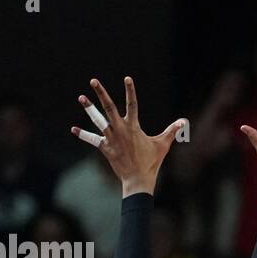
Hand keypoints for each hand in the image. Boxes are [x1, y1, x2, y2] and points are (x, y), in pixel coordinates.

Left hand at [70, 77, 185, 196]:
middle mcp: (120, 129)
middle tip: (93, 81)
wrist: (138, 179)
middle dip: (101, 93)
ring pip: (98, 120)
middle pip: (109, 107)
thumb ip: (171, 131)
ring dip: (89, 108)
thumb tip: (183, 122)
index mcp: (134, 127)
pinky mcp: (105, 148)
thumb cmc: (151, 162)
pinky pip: (93, 140)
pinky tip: (73, 129)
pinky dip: (83, 135)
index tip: (127, 78)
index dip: (130, 90)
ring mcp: (111, 138)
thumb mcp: (163, 145)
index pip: (132, 104)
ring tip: (81, 97)